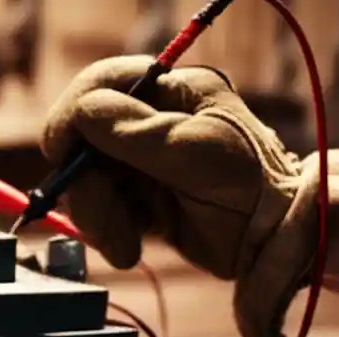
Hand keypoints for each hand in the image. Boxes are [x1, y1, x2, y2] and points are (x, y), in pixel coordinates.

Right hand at [41, 56, 338, 336]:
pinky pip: (100, 210)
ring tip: (124, 246)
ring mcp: (143, 163)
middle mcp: (152, 122)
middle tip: (104, 220)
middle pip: (84, 142)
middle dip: (87, 185)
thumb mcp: (194, 152)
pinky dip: (107, 232)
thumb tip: (81, 115)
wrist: (276, 244)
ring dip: (97, 217)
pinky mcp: (139, 202)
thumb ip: (135, 130)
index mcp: (172, 93)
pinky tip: (130, 247)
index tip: (61, 152)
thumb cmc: (251, 188)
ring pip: (86, 181)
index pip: (101, 87)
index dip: (73, 117)